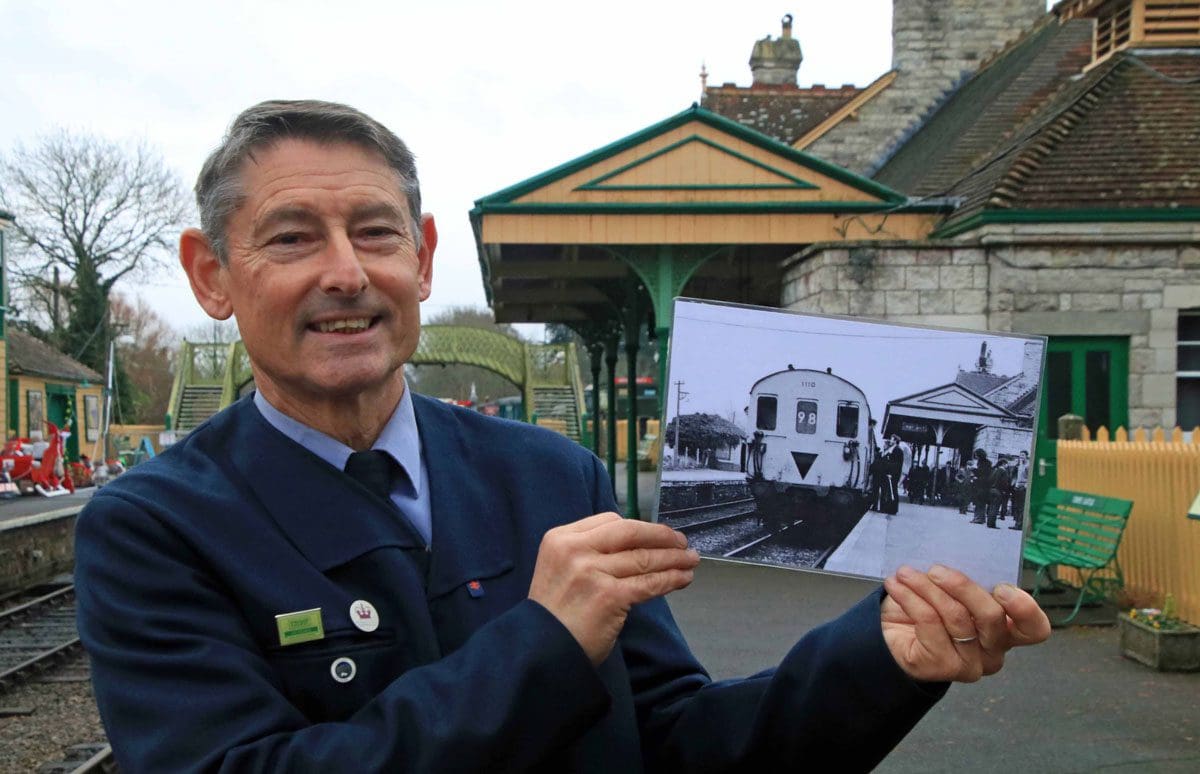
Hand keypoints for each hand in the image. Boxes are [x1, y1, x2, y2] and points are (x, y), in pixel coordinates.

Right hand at [529, 513, 699, 664]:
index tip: (657, 534)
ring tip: (690, 560)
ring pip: (644, 558)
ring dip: (674, 558)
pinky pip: (649, 582)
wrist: (540, 650)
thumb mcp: (559, 568)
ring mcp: (592, 572)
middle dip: (662, 536)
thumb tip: (635, 546)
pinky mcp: (610, 596)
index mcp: (561, 538)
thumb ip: (588, 553)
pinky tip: (683, 578)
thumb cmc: (554, 614)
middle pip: (630, 533)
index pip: (609, 521)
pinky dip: (671, 579)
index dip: (639, 527)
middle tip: (681, 542)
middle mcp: (575, 549)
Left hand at [881, 564, 1049, 682]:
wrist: (889, 634)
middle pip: (991, 617)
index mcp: (1006, 629)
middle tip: (936, 569)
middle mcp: (994, 651)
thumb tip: (961, 551)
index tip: (1000, 587)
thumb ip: (966, 581)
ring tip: (905, 573)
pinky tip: (895, 585)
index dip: (1025, 609)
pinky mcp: (942, 667)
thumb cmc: (927, 606)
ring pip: (956, 617)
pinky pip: (929, 623)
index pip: (1035, 629)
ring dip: (927, 588)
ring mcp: (970, 664)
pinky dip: (910, 598)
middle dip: (962, 586)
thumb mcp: (951, 590)